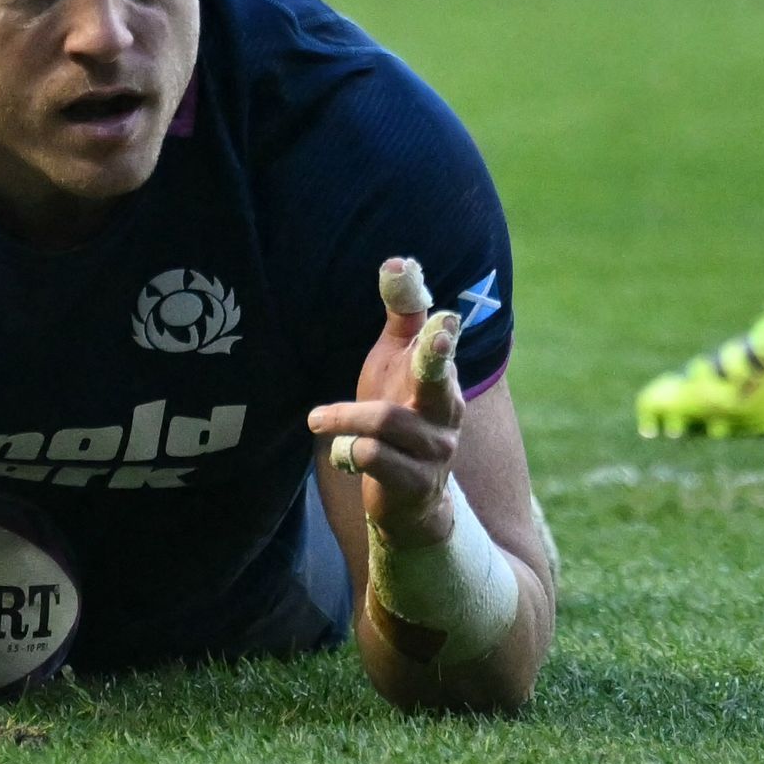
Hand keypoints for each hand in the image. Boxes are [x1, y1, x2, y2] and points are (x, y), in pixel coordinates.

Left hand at [308, 258, 465, 548]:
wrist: (411, 502)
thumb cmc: (398, 416)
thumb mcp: (397, 364)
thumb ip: (403, 317)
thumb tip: (398, 261)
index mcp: (441, 378)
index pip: (440, 344)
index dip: (440, 329)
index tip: (442, 314)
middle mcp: (446, 411)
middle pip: (438, 378)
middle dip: (436, 357)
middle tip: (433, 338)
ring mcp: (435, 450)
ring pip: (387, 420)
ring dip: (345, 417)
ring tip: (317, 419)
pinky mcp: (416, 483)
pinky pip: (375, 457)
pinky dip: (349, 449)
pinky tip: (341, 454)